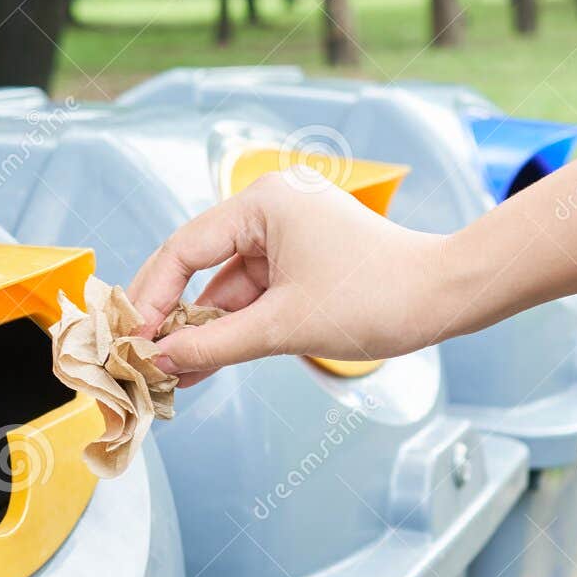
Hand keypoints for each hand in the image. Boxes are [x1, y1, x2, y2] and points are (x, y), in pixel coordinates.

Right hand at [128, 171, 448, 383]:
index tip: (131, 337)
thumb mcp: (284, 327)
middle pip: (200, 265)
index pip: (184, 248)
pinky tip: (202, 363)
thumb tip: (161, 361)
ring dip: (202, 329)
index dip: (152, 296)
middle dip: (173, 317)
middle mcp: (271, 209)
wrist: (445, 297)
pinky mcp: (301, 261)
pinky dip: (232, 327)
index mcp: (264, 202)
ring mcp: (286, 235)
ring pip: (226, 286)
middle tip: (139, 356)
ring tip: (167, 374)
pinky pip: (253, 295)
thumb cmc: (376, 297)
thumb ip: (214, 344)